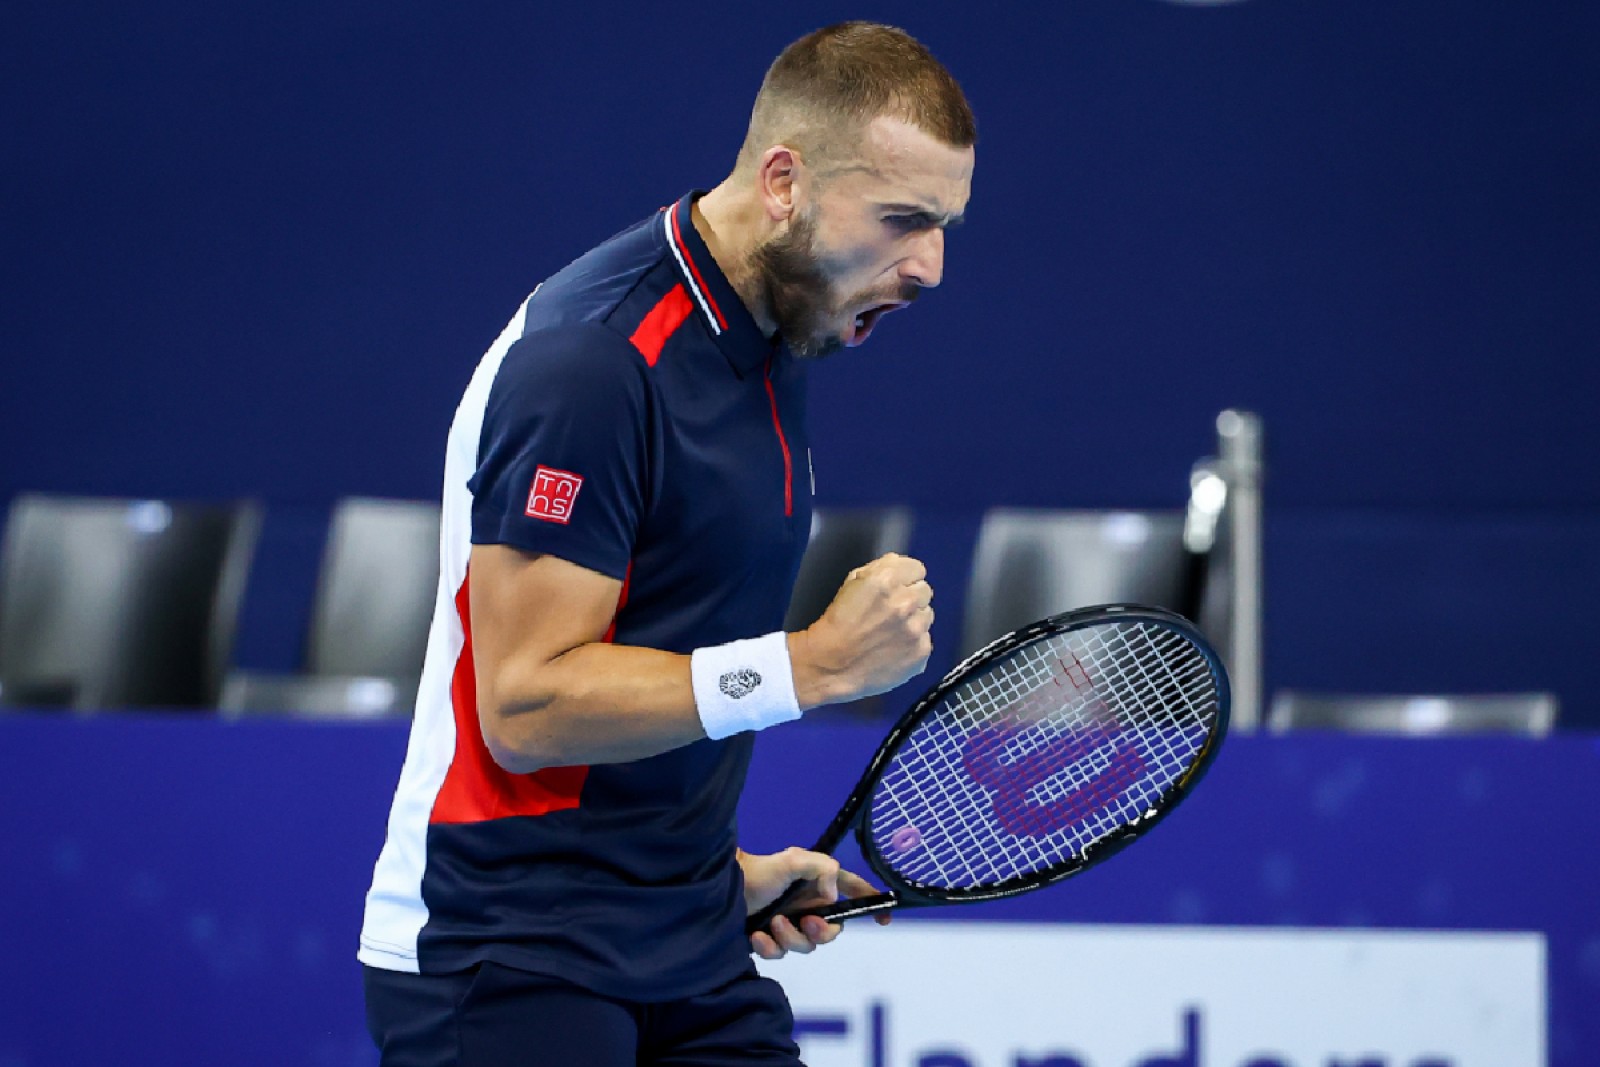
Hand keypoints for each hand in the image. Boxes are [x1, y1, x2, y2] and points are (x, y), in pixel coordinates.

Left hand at [739, 847, 890, 960]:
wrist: (717, 892)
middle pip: (832, 929)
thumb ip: (821, 869)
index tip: (884, 917)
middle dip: (823, 931)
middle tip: (807, 923)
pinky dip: (770, 947)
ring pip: (806, 946)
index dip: (870, 902)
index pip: (850, 889)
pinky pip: (780, 954)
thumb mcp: (791, 861)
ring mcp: (788, 923)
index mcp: (815, 882)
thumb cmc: (754, 872)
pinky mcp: (770, 940)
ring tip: (772, 923)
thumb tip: (831, 896)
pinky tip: (757, 936)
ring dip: (791, 938)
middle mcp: (805, 904)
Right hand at [789, 553, 932, 707]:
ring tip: (891, 631)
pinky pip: (925, 639)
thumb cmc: (838, 623)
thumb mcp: (852, 583)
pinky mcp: (921, 652)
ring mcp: (916, 629)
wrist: (832, 665)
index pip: (917, 568)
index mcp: (887, 580)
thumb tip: (897, 563)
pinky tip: (893, 648)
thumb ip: (879, 568)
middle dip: (910, 597)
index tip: (897, 587)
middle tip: (892, 611)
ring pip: (927, 615)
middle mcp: (906, 602)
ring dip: (914, 620)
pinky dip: (913, 642)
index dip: (905, 577)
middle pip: (925, 591)